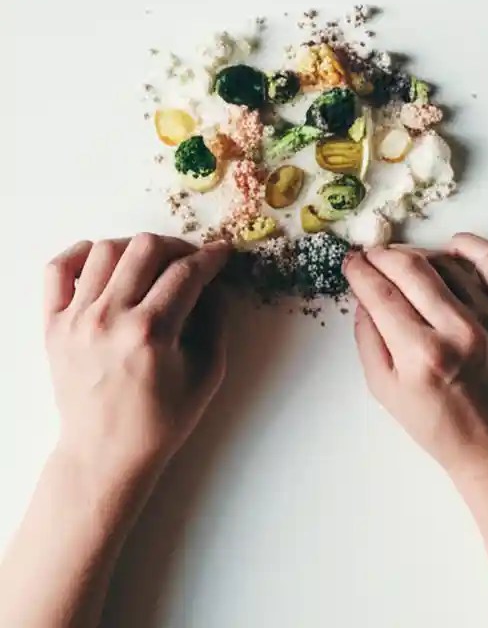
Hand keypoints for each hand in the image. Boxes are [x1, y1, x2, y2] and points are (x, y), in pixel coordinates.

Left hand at [43, 234, 231, 481]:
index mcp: (151, 332)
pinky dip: (81, 254)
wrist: (105, 452)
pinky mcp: (52, 324)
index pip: (186, 273)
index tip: (223, 252)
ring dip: (135, 248)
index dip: (211, 257)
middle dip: (177, 246)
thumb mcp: (207, 374)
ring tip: (150, 264)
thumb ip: (215, 323)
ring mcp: (75, 318)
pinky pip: (57, 269)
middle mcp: (109, 318)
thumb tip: (214, 287)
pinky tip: (102, 261)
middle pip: (145, 248)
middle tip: (189, 260)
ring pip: (104, 250)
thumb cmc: (160, 421)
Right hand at [343, 233, 487, 480]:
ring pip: (446, 262)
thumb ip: (368, 338)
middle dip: (382, 257)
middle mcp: (460, 332)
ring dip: (417, 255)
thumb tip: (363, 294)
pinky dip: (469, 245)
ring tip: (403, 263)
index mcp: (422, 356)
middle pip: (410, 269)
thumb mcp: (386, 390)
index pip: (381, 294)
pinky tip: (449, 248)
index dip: (360, 272)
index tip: (351, 263)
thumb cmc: (440, 424)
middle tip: (371, 257)